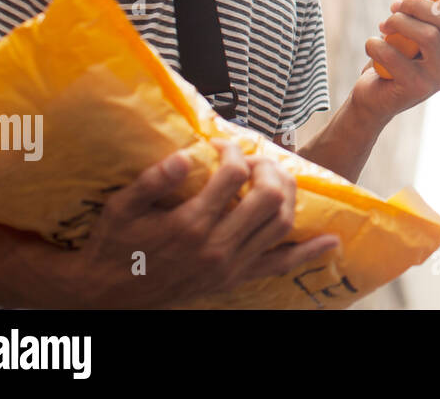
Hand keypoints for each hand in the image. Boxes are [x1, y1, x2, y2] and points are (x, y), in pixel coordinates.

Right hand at [72, 139, 339, 307]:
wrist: (108, 294)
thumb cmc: (114, 246)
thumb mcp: (120, 208)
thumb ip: (152, 181)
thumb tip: (183, 156)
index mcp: (189, 225)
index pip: (233, 176)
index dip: (233, 151)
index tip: (222, 145)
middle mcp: (216, 248)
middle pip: (269, 197)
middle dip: (269, 168)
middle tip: (254, 159)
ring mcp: (230, 266)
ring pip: (281, 224)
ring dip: (288, 195)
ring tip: (275, 178)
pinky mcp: (235, 278)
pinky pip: (280, 265)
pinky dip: (307, 253)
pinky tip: (330, 241)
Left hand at [353, 0, 439, 126]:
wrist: (375, 96)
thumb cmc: (396, 56)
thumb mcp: (414, 27)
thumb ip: (430, 5)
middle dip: (416, 4)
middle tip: (395, 5)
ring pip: (427, 35)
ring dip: (398, 22)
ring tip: (383, 27)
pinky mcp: (418, 88)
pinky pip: (396, 55)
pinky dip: (377, 44)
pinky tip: (372, 46)